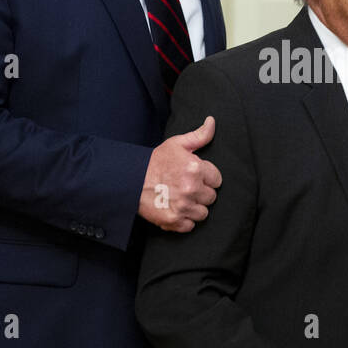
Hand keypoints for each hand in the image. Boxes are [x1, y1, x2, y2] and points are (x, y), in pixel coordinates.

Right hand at [138, 116, 221, 231]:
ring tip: (181, 199)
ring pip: (203, 213)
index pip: (217, 180)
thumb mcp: (176, 144)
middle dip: (201, 193)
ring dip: (194, 208)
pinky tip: (175, 209)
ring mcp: (183, 206)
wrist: (130, 179)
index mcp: (195, 169)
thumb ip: (199, 135)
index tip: (195, 177)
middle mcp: (191, 189)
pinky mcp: (174, 221)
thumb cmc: (155, 161)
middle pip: (211, 197)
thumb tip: (212, 122)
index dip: (206, 178)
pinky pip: (190, 225)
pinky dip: (184, 220)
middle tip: (186, 187)